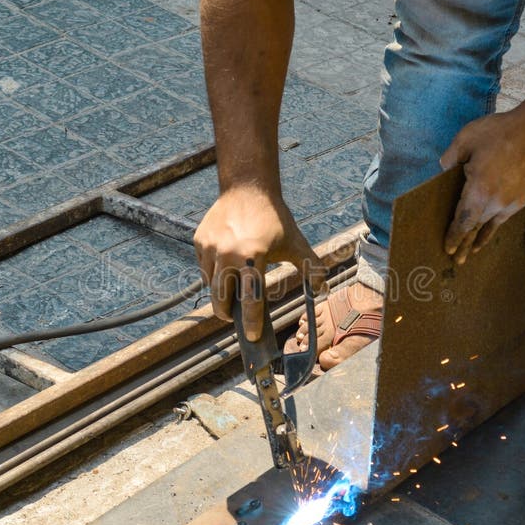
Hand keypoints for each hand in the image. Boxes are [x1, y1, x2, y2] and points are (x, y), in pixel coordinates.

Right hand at [194, 186, 326, 340]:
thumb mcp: (295, 242)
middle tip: (235, 320)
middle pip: (221, 299)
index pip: (250, 299)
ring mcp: (211, 248)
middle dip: (227, 314)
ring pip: (210, 285)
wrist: (248, 186)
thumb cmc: (274, 218)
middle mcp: (228, 254)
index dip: (251, 321)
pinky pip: (204, 267)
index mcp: (253, 257)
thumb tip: (324, 288)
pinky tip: (223, 271)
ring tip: (229, 297)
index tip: (252, 337)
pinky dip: (212, 275)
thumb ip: (310, 267)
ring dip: (219, 295)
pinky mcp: (200, 241)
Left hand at [439, 111, 524, 264]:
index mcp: (479, 190)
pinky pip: (504, 217)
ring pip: (491, 224)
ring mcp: (511, 202)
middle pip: (476, 227)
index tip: (448, 248)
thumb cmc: (498, 133)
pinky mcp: (523, 198)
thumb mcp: (465, 140)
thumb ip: (449, 159)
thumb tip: (442, 170)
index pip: (463, 220)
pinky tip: (491, 231)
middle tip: (456, 260)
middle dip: (464, 243)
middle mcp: (495, 202)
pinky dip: (495, 226)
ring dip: (479, 239)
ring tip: (472, 253)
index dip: (454, 235)